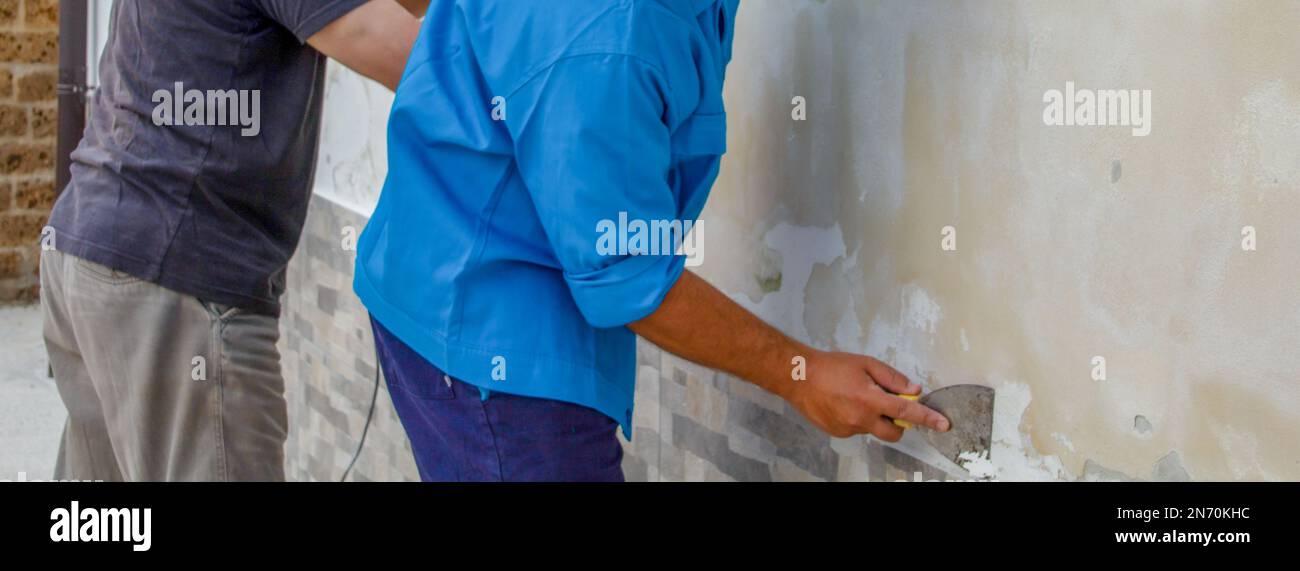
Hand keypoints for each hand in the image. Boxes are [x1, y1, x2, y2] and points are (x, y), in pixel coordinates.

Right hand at [786, 351, 949, 440]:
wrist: (798, 377)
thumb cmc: (831, 366)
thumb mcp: (865, 363)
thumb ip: (892, 377)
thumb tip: (913, 389)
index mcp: (869, 399)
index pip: (906, 411)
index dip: (927, 418)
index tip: (943, 424)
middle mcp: (860, 418)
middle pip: (894, 432)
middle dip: (898, 423)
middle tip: (888, 404)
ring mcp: (848, 428)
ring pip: (873, 429)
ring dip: (874, 417)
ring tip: (855, 396)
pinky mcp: (838, 433)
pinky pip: (857, 429)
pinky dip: (858, 419)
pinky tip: (844, 403)